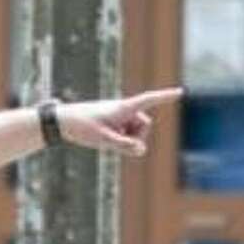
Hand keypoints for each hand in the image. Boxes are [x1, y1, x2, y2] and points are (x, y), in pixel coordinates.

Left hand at [58, 87, 182, 157]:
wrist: (62, 121)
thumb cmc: (82, 127)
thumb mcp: (104, 140)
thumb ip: (124, 146)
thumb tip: (141, 151)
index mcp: (124, 108)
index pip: (149, 100)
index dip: (165, 97)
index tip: (180, 92)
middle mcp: (124, 109)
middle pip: (143, 126)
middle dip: (135, 137)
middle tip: (112, 140)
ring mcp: (119, 115)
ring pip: (135, 132)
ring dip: (126, 139)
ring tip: (104, 138)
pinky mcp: (113, 121)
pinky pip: (125, 133)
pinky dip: (120, 139)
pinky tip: (104, 138)